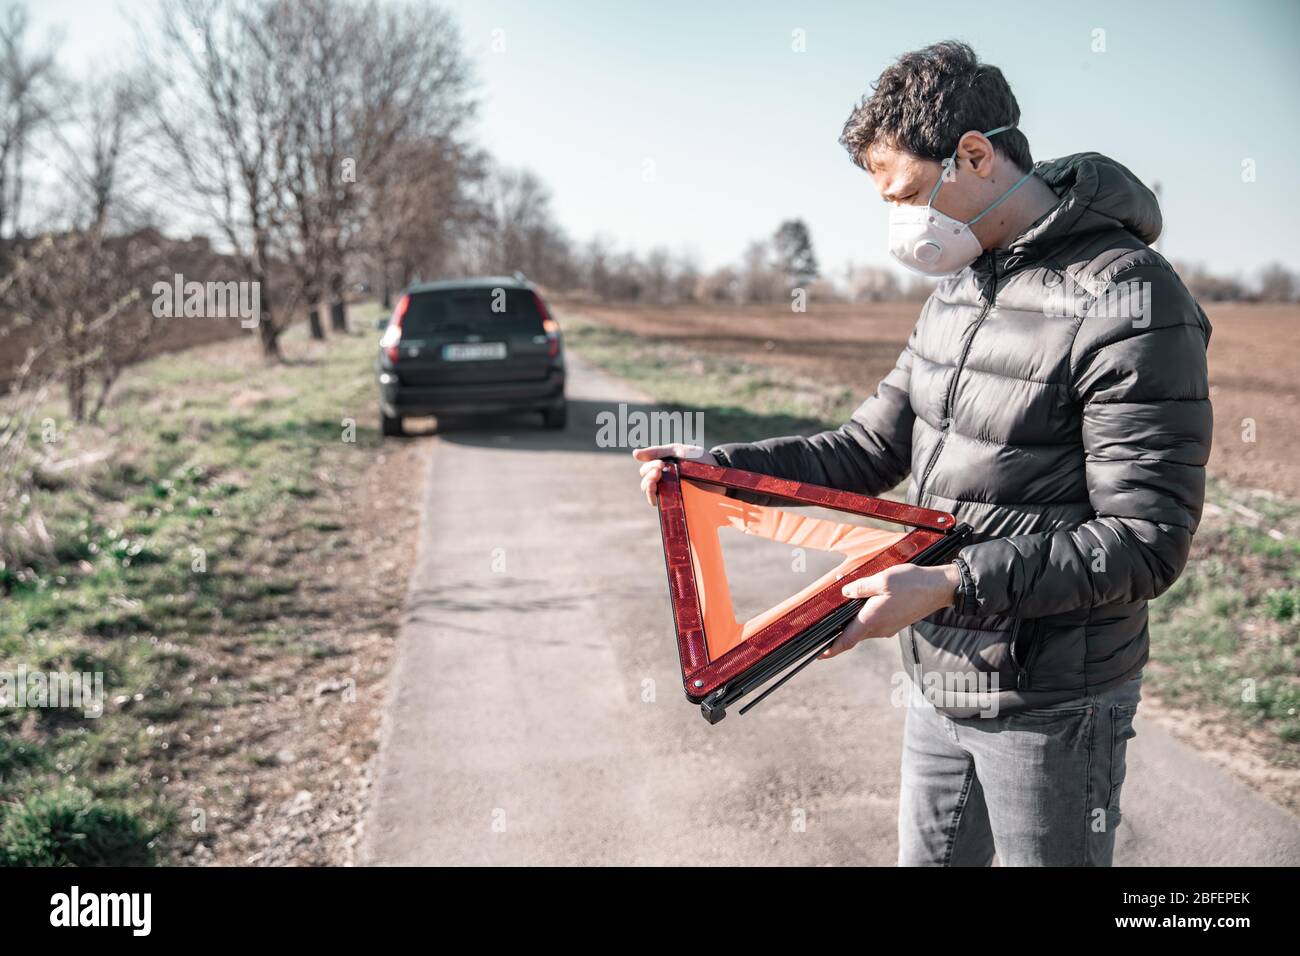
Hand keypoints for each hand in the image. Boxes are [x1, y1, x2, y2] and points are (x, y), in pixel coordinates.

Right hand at [632, 444, 716, 505]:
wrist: (718, 472)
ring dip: (648, 486)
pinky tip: (657, 492)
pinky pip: (660, 503)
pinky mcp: (675, 502)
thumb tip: (634, 454)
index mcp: (662, 466)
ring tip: (655, 480)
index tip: (661, 464)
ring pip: (649, 493)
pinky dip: (655, 498)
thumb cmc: (698, 459)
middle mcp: (663, 480)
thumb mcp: (677, 450)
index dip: (650, 466)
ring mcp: (669, 491)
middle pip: (645, 482)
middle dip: (649, 475)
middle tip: (660, 469)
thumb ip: (657, 451)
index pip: (646, 469)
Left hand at [820, 563, 960, 658]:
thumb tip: (844, 593)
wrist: (939, 588)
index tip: (818, 654)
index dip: (831, 649)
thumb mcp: (883, 579)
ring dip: (853, 619)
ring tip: (845, 603)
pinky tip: (864, 601)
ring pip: (864, 627)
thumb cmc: (912, 583)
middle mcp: (879, 629)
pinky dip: (865, 615)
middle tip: (825, 619)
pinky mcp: (895, 622)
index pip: (846, 641)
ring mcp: (888, 627)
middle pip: (852, 633)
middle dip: (838, 628)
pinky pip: (874, 622)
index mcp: (872, 620)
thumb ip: (861, 587)